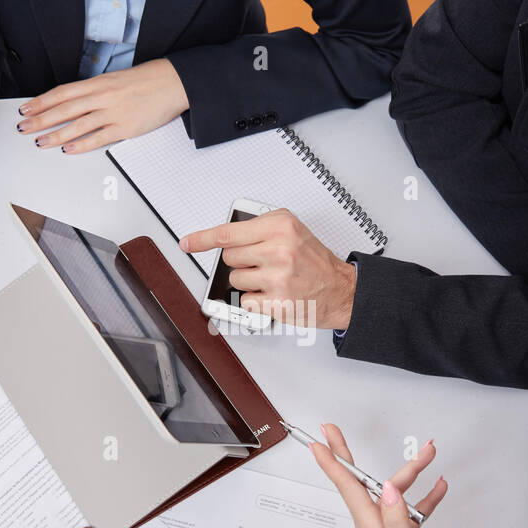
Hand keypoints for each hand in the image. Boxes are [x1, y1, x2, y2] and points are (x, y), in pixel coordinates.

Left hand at [15, 58, 188, 152]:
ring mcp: (113, 112)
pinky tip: (68, 150)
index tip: (26, 108)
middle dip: (40, 119)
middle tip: (23, 128)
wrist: (173, 82)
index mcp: (98, 82)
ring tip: (40, 142)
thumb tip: (74, 102)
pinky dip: (81, 145)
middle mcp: (102, 96)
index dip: (41, 101)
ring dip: (55, 135)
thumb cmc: (147, 81)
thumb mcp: (116, 79)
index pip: (62, 93)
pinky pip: (98, 138)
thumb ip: (95, 91)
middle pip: (64, 109)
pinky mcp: (125, 127)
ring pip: (77, 125)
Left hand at [179, 209, 357, 329]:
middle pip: (229, 258)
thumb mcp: (292, 230)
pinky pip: (246, 300)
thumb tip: (227, 237)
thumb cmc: (315, 262)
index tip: (188, 243)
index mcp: (280, 226)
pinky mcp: (276, 301)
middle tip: (262, 263)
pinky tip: (274, 294)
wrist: (340, 289)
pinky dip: (256, 300)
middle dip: (242, 262)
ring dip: (249, 282)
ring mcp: (277, 277)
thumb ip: (261, 229)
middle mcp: (278, 249)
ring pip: (235, 280)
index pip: (228, 233)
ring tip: (272, 279)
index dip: (202, 239)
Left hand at [309, 423, 457, 527]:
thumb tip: (387, 487)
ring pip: (392, 492)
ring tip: (429, 453)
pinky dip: (424, 498)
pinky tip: (438, 487)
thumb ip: (398, 519)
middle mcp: (374, 526)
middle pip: (362, 482)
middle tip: (333, 430)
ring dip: (410, 473)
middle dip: (349, 453)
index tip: (318, 442)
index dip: (332, 462)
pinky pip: (409, 510)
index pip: (348, 487)